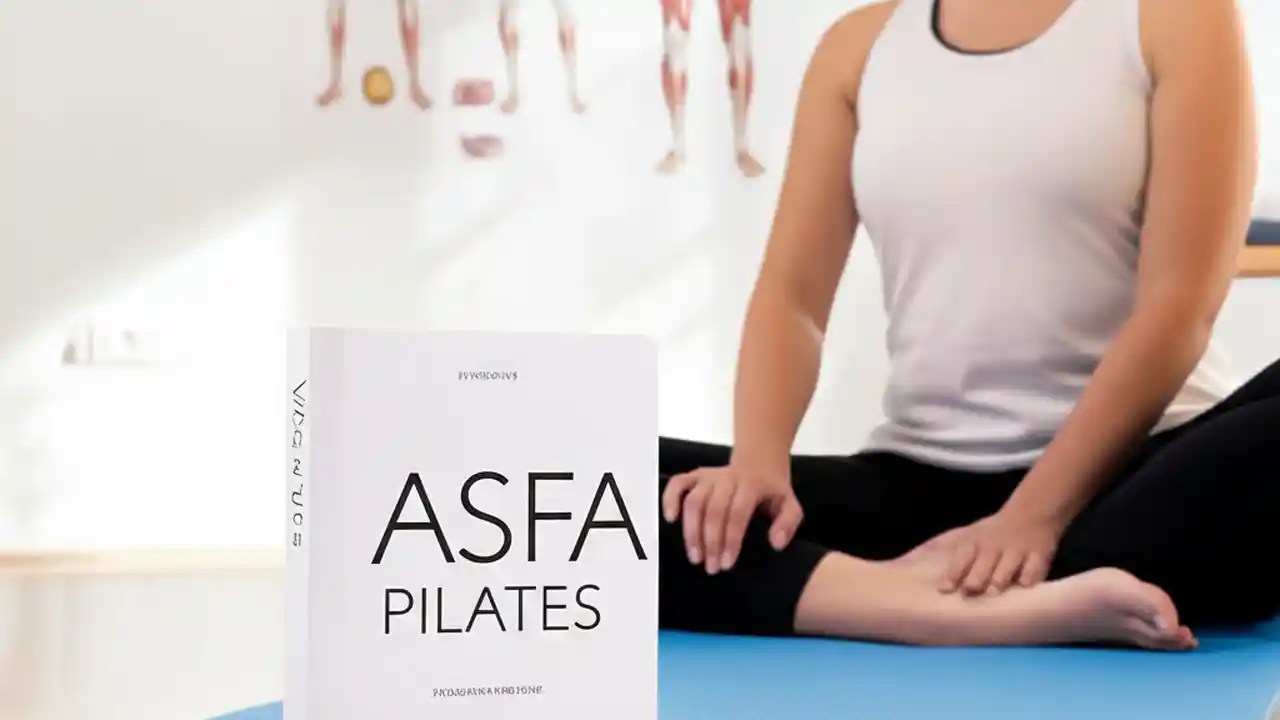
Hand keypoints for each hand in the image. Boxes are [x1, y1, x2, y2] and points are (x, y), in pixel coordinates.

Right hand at [662, 464, 802, 574]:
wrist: (760, 464)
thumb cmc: (773, 492)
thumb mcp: (790, 506)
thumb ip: (788, 524)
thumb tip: (775, 544)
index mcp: (752, 484)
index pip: (738, 513)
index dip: (731, 540)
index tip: (726, 564)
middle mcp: (728, 477)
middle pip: (713, 510)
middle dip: (710, 542)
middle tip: (710, 567)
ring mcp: (709, 475)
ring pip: (694, 502)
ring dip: (691, 531)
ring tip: (694, 556)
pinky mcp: (695, 475)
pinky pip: (678, 484)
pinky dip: (670, 499)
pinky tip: (670, 520)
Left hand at [930, 510, 1064, 594]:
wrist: (1030, 515)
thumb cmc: (989, 534)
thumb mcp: (967, 536)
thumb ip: (945, 550)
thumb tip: (906, 565)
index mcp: (974, 543)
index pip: (961, 557)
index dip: (953, 572)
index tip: (944, 588)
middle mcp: (994, 547)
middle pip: (984, 562)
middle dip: (976, 576)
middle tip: (969, 590)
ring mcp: (1017, 551)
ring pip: (1008, 565)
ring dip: (1001, 577)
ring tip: (994, 591)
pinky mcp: (1039, 556)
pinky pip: (1035, 567)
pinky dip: (1030, 575)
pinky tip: (1025, 585)